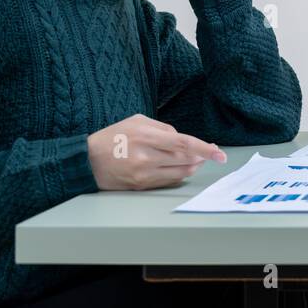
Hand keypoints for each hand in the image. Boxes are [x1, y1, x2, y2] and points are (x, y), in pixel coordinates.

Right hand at [87, 114, 226, 190]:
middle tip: (211, 152)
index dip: (205, 149)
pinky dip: (179, 174)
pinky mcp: (141, 186)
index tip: (220, 154)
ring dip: (193, 166)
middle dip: (202, 157)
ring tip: (197, 160)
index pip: (184, 144)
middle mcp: (146, 157)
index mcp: (146, 137)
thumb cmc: (112, 137)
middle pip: (185, 160)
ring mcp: (144, 174)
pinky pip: (168, 181)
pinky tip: (182, 168)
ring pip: (180, 173)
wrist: (86, 161)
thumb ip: (163, 128)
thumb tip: (183, 139)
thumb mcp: (137, 121)